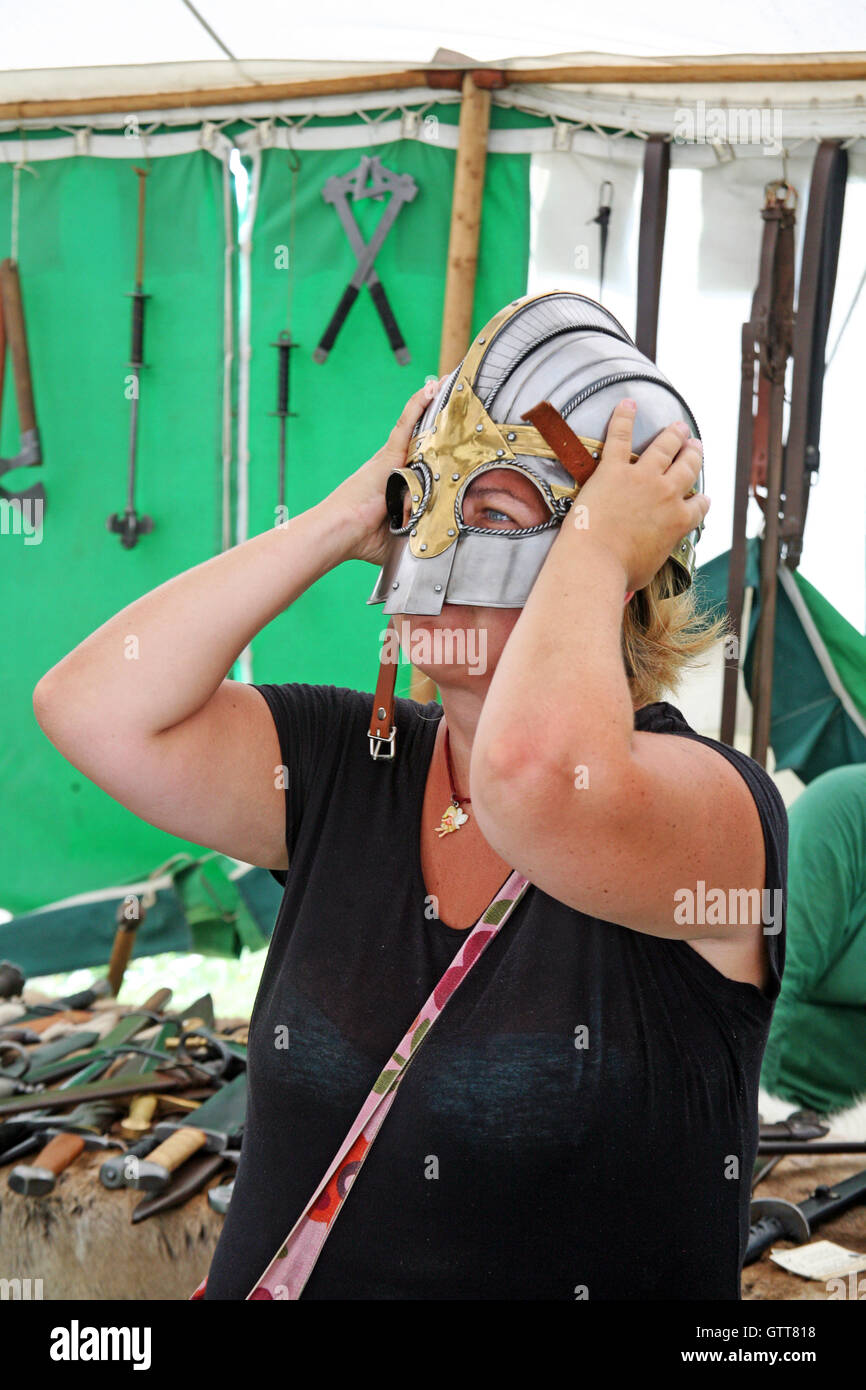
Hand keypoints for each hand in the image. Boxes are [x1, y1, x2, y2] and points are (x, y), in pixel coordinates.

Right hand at [322, 375, 447, 565]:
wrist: (339, 532)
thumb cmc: (361, 539)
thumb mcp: (401, 537)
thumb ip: (419, 535)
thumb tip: (442, 546)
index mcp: (399, 487)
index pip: (425, 465)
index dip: (441, 450)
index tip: (458, 439)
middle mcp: (396, 469)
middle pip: (425, 442)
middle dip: (442, 423)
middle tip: (464, 402)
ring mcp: (391, 460)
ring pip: (418, 430)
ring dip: (433, 407)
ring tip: (451, 383)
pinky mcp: (387, 455)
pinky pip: (406, 426)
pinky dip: (418, 406)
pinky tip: (432, 388)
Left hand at [574, 398, 709, 592]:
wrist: (594, 563)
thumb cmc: (617, 573)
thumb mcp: (648, 570)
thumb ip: (655, 555)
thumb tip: (647, 562)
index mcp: (679, 522)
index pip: (699, 506)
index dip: (701, 500)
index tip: (700, 497)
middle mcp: (668, 495)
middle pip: (688, 468)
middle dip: (693, 455)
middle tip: (695, 446)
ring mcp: (642, 478)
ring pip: (665, 447)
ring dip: (674, 435)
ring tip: (679, 428)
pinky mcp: (615, 469)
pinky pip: (620, 435)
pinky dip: (623, 417)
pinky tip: (628, 403)